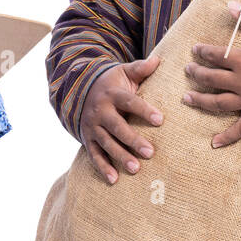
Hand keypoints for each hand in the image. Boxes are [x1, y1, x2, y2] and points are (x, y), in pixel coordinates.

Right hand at [78, 55, 162, 184]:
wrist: (80, 89)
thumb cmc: (112, 82)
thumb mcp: (124, 71)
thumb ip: (140, 68)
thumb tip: (158, 60)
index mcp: (112, 94)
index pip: (129, 102)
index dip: (144, 110)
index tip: (160, 120)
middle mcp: (100, 111)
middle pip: (117, 127)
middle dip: (133, 140)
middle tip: (150, 152)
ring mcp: (93, 126)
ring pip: (106, 143)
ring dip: (120, 156)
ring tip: (135, 169)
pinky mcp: (87, 139)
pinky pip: (94, 155)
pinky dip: (102, 168)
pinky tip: (114, 180)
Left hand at [184, 0, 240, 148]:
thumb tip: (230, 5)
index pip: (215, 55)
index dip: (202, 51)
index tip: (195, 49)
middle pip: (211, 79)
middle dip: (196, 73)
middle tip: (188, 70)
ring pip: (218, 103)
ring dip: (200, 100)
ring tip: (186, 98)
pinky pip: (240, 128)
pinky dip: (227, 136)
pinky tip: (214, 143)